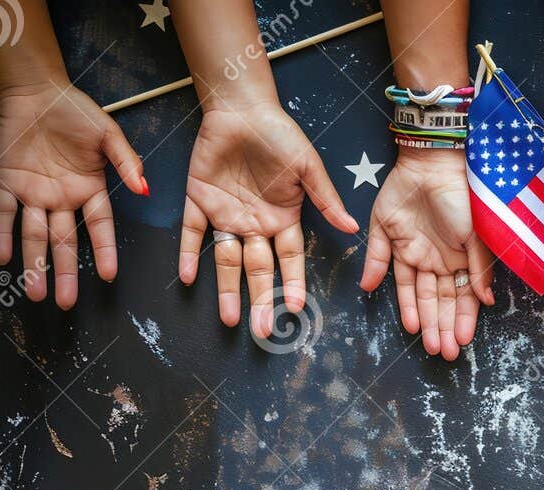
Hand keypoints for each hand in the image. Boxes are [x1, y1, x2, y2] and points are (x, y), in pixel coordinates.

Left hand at [0, 82, 145, 308]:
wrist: (37, 92)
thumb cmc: (76, 110)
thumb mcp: (109, 134)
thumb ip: (127, 162)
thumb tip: (145, 190)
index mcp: (90, 189)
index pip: (99, 228)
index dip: (103, 252)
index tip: (108, 276)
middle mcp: (63, 198)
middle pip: (64, 242)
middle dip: (65, 273)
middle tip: (65, 302)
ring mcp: (35, 193)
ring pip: (34, 236)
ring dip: (34, 264)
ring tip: (35, 293)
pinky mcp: (8, 182)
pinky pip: (4, 213)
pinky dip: (2, 235)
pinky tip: (4, 258)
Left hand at [179, 103, 358, 337]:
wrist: (241, 107)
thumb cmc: (280, 134)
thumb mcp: (308, 168)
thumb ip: (326, 200)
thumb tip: (353, 229)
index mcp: (283, 218)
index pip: (289, 260)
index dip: (292, 284)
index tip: (295, 308)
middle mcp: (255, 224)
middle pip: (259, 269)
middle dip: (260, 299)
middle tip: (261, 329)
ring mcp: (227, 215)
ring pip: (226, 260)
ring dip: (227, 289)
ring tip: (229, 318)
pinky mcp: (199, 200)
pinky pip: (193, 233)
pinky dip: (190, 254)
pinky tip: (190, 277)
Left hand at [361, 148, 494, 361]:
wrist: (436, 164)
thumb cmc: (466, 198)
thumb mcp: (480, 235)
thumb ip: (481, 269)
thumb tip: (488, 301)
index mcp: (460, 261)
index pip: (459, 299)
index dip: (460, 321)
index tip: (459, 343)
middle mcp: (435, 260)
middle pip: (435, 299)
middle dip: (439, 325)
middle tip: (440, 351)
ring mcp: (411, 249)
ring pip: (411, 288)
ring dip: (413, 311)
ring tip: (418, 334)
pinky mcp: (386, 234)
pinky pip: (379, 259)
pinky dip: (373, 273)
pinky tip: (370, 290)